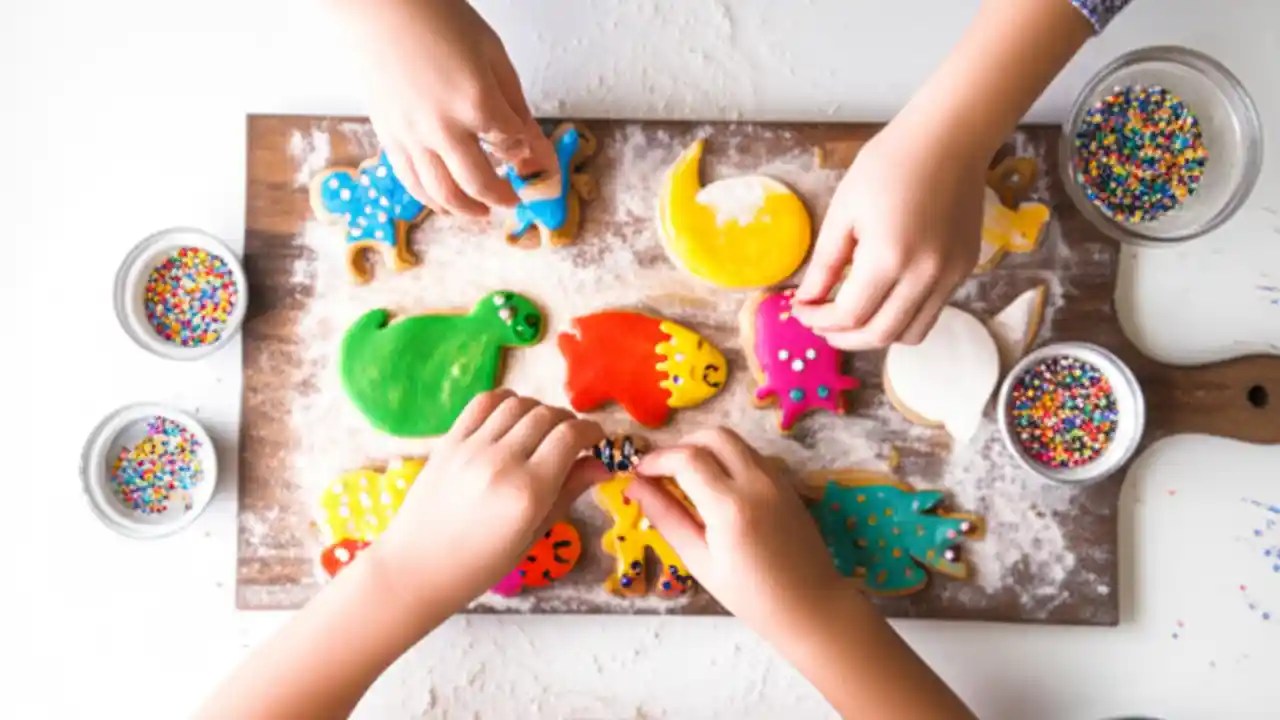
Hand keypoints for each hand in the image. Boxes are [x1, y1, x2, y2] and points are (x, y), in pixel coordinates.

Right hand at [339, 0, 555, 215]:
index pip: (512, 145)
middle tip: (514, 199)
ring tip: (483, 212)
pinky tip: (446, 203)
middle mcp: (442, 128)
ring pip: (442, 194)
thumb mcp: (492, 56)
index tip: (537, 161)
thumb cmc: (437, 19)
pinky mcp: (389, 136)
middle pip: (480, 183)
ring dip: (467, 210)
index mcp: (475, 102)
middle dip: (502, 196)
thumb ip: (515, 106)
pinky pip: (412, 182)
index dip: (528, 156)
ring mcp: (411, 136)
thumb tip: (534, 148)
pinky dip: (431, 199)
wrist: (378, 6)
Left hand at [372, 391, 605, 612]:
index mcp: (528, 492)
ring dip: (538, 410)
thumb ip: (568, 492)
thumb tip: (602, 465)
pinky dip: (505, 401)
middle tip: (571, 438)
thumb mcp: (533, 534)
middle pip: (547, 416)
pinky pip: (483, 403)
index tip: (596, 439)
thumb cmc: (481, 563)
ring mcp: (472, 448)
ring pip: (517, 403)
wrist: (418, 567)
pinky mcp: (449, 441)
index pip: (569, 437)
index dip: (590, 431)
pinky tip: (511, 417)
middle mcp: (501, 462)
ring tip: (541, 429)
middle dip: (568, 421)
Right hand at [626, 428, 844, 638]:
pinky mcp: (787, 482)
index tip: (638, 473)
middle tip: (662, 472)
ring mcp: (777, 479)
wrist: (811, 606)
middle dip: (681, 445)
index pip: (686, 459)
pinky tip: (716, 487)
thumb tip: (635, 487)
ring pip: (734, 441)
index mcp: (730, 506)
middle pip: (712, 435)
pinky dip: (727, 458)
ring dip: (705, 448)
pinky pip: (751, 454)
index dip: (656, 459)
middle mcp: (756, 482)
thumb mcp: (700, 561)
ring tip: (686, 478)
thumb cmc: (751, 596)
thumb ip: (667, 517)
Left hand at [789, 115, 985, 348]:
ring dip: (875, 335)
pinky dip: (902, 318)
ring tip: (851, 318)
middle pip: (879, 335)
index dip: (817, 321)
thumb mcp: (843, 211)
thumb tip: (807, 301)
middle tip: (820, 325)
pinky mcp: (964, 270)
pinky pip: (931, 312)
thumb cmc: (889, 164)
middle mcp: (925, 275)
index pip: (848, 315)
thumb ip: (825, 264)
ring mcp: (950, 275)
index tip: (800, 311)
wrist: (949, 138)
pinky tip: (882, 298)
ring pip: (909, 334)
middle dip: (842, 337)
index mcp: (889, 257)